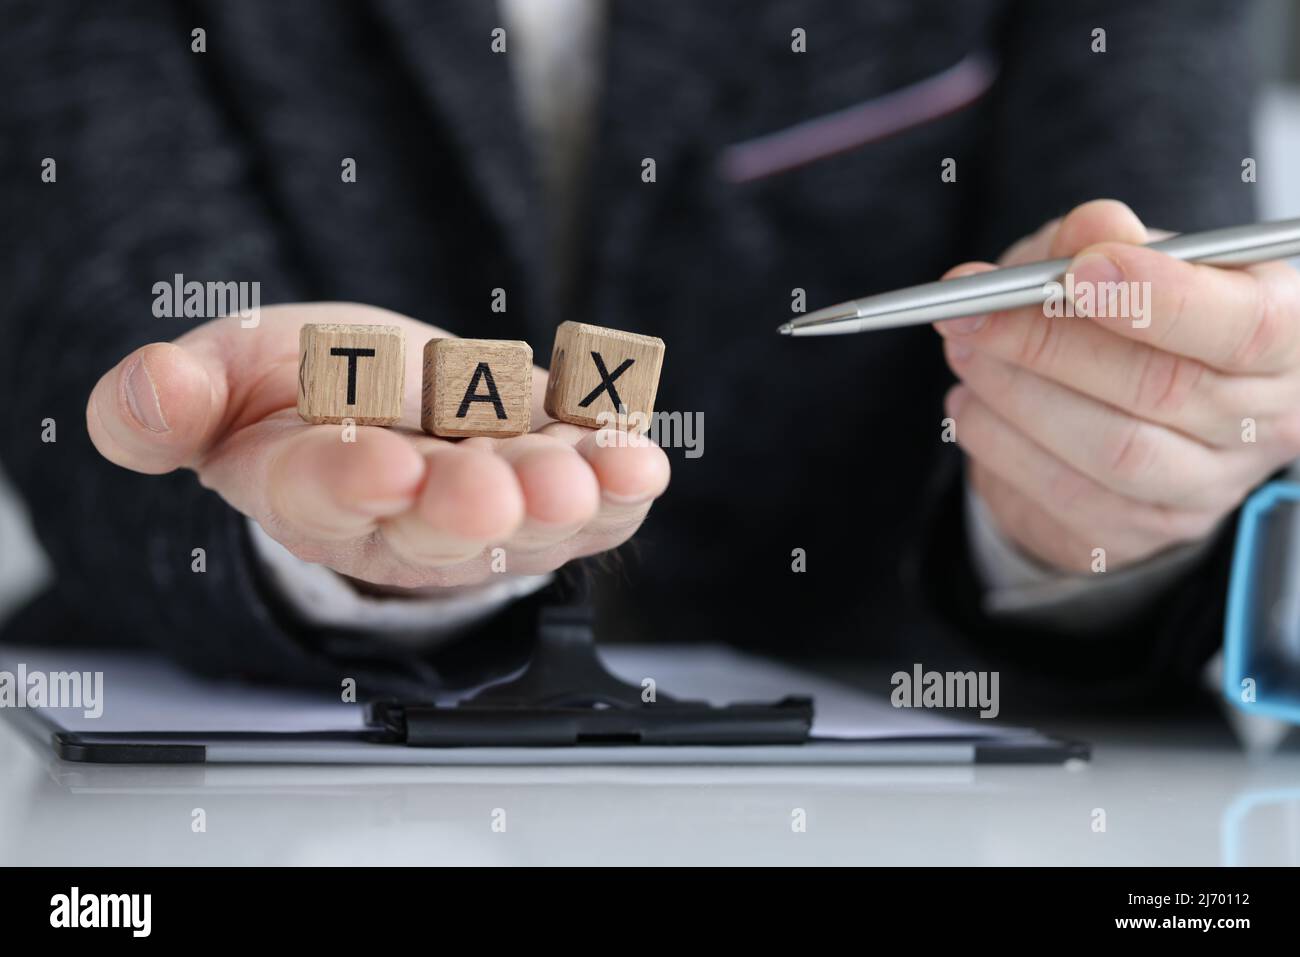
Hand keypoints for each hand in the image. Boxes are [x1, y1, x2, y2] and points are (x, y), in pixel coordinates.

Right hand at [87, 303, 669, 588]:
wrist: (387, 398)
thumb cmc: (303, 391)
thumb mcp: (221, 378)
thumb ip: (169, 399)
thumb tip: (149, 393)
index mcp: (311, 490)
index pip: (323, 498)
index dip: (353, 484)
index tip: (383, 462)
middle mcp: (407, 514)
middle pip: (439, 525)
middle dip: (470, 508)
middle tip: (497, 492)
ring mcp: (492, 507)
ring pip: (531, 522)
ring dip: (566, 501)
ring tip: (594, 477)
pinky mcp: (556, 482)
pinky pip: (596, 496)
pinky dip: (620, 476)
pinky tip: (640, 455)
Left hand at [936, 200, 1299, 572]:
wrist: (1117, 407)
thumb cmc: (1127, 315)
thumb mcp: (1117, 257)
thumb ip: (1101, 238)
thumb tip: (1093, 229)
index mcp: (1285, 335)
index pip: (1247, 326)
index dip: (1160, 298)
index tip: (1079, 271)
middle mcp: (1262, 419)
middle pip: (1162, 387)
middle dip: (1050, 343)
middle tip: (973, 311)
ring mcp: (1206, 487)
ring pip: (1112, 450)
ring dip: (1017, 396)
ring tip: (965, 351)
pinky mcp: (1142, 531)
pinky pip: (1066, 497)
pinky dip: (1001, 446)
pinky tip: (971, 406)